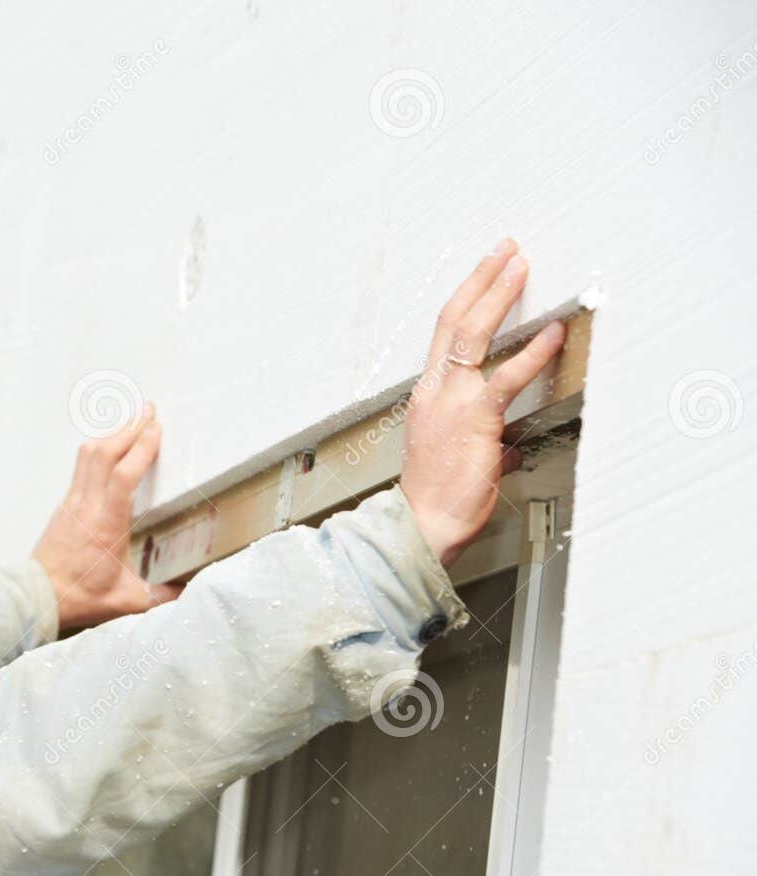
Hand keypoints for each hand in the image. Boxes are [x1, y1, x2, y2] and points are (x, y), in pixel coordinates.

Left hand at [32, 403, 185, 632]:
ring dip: (111, 434)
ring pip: (88, 455)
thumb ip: (161, 597)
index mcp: (106, 525)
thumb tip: (189, 592)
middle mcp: (87, 507)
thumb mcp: (127, 601)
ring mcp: (72, 503)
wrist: (36, 598)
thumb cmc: (79, 598)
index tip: (155, 428)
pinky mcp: (64, 505)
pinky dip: (97, 449)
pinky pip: (80, 466)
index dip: (141, 448)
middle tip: (148, 410)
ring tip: (131, 420)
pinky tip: (108, 447)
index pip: (123, 476)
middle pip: (104, 453)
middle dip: (129, 428)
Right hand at [400, 239, 567, 567]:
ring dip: (499, 295)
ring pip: (471, 334)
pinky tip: (553, 333)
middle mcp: (434, 390)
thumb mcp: (459, 459)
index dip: (466, 299)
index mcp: (428, 396)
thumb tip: (507, 442)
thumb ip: (483, 441)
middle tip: (505, 249)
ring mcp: (450, 401)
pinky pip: (505, 377)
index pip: (444, 335)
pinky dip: (532, 352)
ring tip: (522, 267)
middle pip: (452, 320)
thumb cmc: (437, 499)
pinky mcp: (473, 419)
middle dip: (481, 279)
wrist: (422, 524)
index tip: (486, 272)